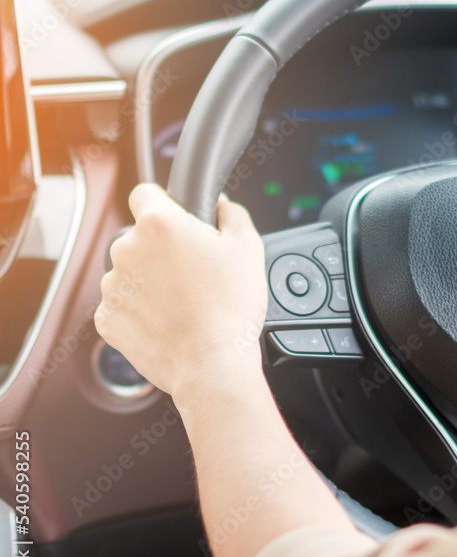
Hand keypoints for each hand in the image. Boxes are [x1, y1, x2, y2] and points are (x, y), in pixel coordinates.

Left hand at [95, 183, 267, 402]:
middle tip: (194, 270)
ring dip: (150, 279)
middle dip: (162, 248)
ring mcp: (111, 286)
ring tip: (184, 301)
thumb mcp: (249, 246)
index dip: (165, 203)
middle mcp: (126, 250)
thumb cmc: (231, 306)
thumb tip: (221, 205)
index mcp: (159, 224)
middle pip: (139, 236)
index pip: (146, 193)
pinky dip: (140, 309)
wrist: (211, 363)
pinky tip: (169, 319)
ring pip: (129, 271)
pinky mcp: (106, 318)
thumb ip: (232, 213)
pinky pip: (122, 303)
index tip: (178, 219)